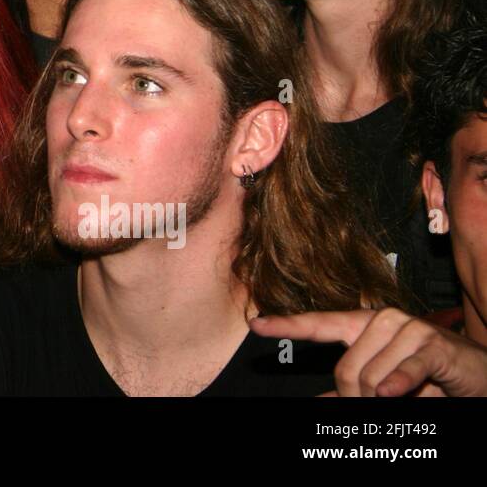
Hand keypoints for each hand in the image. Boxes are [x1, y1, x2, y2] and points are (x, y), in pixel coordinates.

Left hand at [251, 308, 486, 396]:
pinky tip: (397, 394)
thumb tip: (320, 401)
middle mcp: (382, 320)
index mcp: (365, 326)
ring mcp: (407, 328)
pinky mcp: (431, 344)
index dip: (287, 326)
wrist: (478, 376)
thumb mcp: (386, 383)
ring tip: (410, 395)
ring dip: (387, 399)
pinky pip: (400, 373)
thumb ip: (353, 389)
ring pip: (371, 379)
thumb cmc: (429, 377)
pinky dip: (398, 389)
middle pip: (346, 371)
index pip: (320, 324)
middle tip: (387, 401)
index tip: (257, 325)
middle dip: (361, 398)